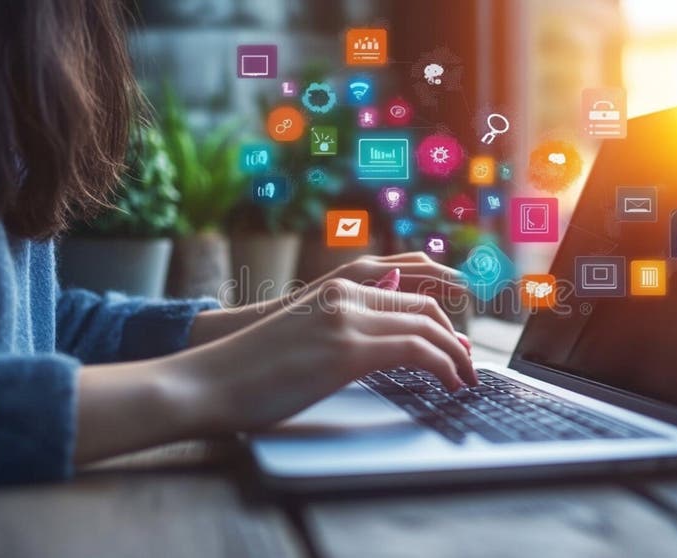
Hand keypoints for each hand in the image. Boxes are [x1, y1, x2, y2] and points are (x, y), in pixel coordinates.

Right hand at [174, 277, 476, 432]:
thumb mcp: (304, 336)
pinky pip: (418, 350)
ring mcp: (347, 319)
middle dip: (454, 336)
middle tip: (466, 363)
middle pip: (425, 305)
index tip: (455, 341)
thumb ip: (342, 329)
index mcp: (336, 289)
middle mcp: (346, 295)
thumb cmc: (250, 370)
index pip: (408, 288)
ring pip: (428, 326)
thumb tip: (381, 347)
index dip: (439, 316)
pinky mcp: (348, 350)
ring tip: (465, 380)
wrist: (210, 381)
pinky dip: (444, 367)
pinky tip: (450, 385)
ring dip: (456, 355)